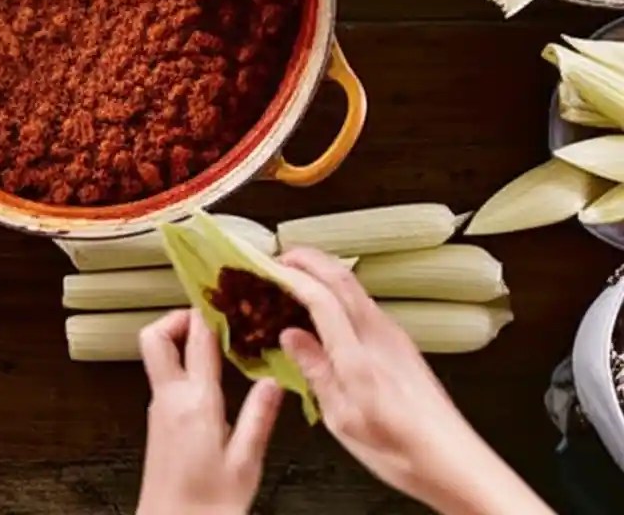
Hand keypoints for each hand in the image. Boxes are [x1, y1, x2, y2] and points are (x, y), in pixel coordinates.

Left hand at [136, 309, 282, 514]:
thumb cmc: (207, 506)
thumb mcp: (246, 462)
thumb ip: (259, 417)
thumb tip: (273, 382)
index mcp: (196, 403)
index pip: (198, 339)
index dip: (209, 310)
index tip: (226, 297)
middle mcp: (169, 400)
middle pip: (155, 337)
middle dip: (178, 318)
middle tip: (209, 318)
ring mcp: (158, 410)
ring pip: (158, 357)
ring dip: (181, 341)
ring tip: (217, 343)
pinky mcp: (157, 423)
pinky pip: (165, 379)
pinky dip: (182, 366)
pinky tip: (210, 379)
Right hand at [276, 249, 552, 514]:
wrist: (455, 461)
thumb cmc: (400, 449)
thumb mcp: (343, 419)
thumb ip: (316, 371)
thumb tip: (288, 335)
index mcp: (359, 356)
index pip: (322, 297)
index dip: (291, 276)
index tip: (264, 268)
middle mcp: (379, 335)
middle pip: (342, 277)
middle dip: (307, 258)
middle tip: (275, 258)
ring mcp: (393, 335)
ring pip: (354, 286)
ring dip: (323, 271)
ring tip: (293, 278)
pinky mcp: (400, 343)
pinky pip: (362, 303)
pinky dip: (336, 292)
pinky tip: (323, 309)